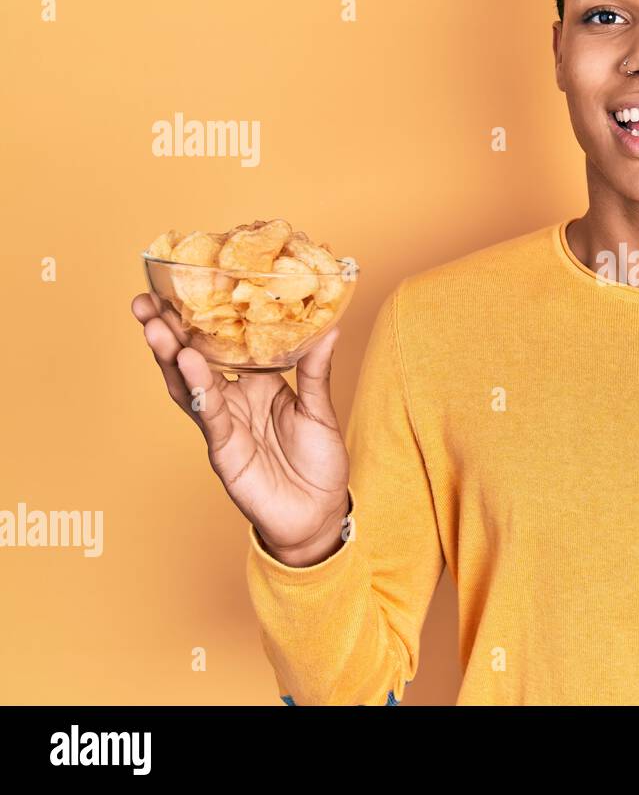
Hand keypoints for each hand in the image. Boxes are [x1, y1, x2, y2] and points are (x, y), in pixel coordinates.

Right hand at [130, 293, 350, 565]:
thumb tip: (330, 327)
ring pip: (189, 383)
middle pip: (193, 360)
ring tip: (155, 325)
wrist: (318, 513)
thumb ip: (317, 371)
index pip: (224, 344)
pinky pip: (209, 413)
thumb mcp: (321, 410)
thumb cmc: (318, 462)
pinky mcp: (223, 449)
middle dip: (167, 331)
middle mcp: (234, 399)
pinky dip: (198, 387)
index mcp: (257, 383)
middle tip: (144, 300)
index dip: (204, 320)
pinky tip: (187, 363)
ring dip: (171, 355)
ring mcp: (224, 423)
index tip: (186, 290)